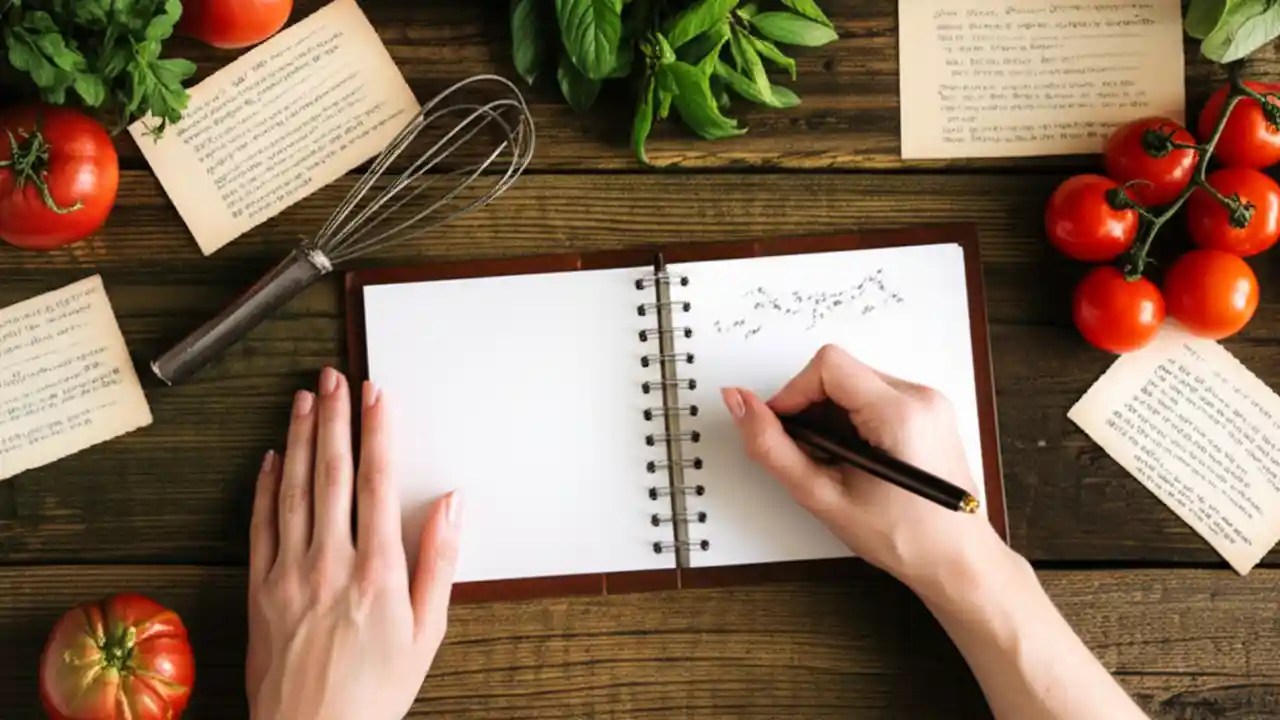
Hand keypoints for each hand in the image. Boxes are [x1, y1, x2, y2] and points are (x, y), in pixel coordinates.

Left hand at [246, 368, 460, 719]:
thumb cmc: (376, 690)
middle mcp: (330, 564)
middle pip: (332, 475)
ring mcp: (290, 573)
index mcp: (378, 572)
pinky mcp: (261, 588)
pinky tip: (272, 457)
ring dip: (301, 439)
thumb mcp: (428, 632)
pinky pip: (261, 525)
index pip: (377, 484)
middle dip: (334, 420)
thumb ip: (440, 563)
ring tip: (304, 400)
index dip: (377, 433)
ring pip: (294, 490)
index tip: (377, 395)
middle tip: (333, 378)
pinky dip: (265, 486)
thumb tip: (450, 505)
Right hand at [721, 345, 1008, 597]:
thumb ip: (772, 447)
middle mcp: (920, 396)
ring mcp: (928, 402)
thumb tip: (739, 404)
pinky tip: (855, 459)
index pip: (827, 365)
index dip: (792, 393)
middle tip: (810, 457)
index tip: (782, 430)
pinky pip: (874, 397)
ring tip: (835, 464)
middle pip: (839, 372)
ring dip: (830, 416)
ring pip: (854, 384)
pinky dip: (852, 421)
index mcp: (900, 413)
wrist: (957, 561)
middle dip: (811, 409)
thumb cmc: (904, 538)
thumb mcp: (824, 496)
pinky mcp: (928, 412)